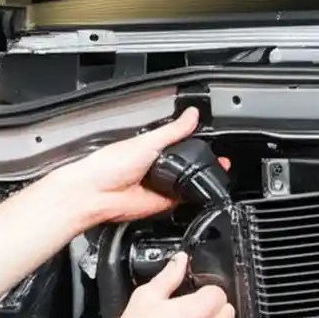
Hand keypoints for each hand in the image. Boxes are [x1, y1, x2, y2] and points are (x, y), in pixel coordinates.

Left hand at [50, 107, 229, 223]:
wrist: (98, 194)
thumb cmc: (109, 165)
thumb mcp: (147, 141)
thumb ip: (172, 131)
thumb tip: (192, 114)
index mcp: (151, 148)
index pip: (179, 142)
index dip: (196, 141)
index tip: (212, 139)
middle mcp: (157, 168)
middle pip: (187, 164)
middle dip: (202, 161)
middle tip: (220, 159)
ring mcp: (161, 186)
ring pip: (188, 182)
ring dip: (199, 178)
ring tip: (215, 170)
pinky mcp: (164, 203)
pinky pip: (184, 199)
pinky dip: (193, 195)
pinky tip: (200, 188)